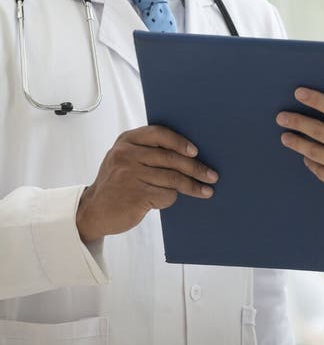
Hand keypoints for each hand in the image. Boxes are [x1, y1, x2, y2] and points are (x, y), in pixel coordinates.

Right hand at [76, 125, 217, 242]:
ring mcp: (130, 175)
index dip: (180, 142)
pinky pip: (166, 195)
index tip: (196, 151)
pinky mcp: (135, 196)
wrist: (92, 211)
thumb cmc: (116, 183)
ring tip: (206, 190)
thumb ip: (146, 150)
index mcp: (126, 140)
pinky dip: (172, 198)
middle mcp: (127, 154)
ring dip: (192, 186)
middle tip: (211, 175)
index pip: (159, 133)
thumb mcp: (124, 158)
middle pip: (170, 158)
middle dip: (195, 167)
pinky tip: (173, 199)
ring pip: (172, 178)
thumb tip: (187, 152)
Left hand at [276, 84, 323, 203]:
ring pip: (314, 152)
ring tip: (285, 136)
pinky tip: (304, 156)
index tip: (299, 94)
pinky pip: (320, 171)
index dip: (315, 100)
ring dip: (297, 142)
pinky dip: (310, 162)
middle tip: (282, 117)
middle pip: (318, 130)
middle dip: (296, 121)